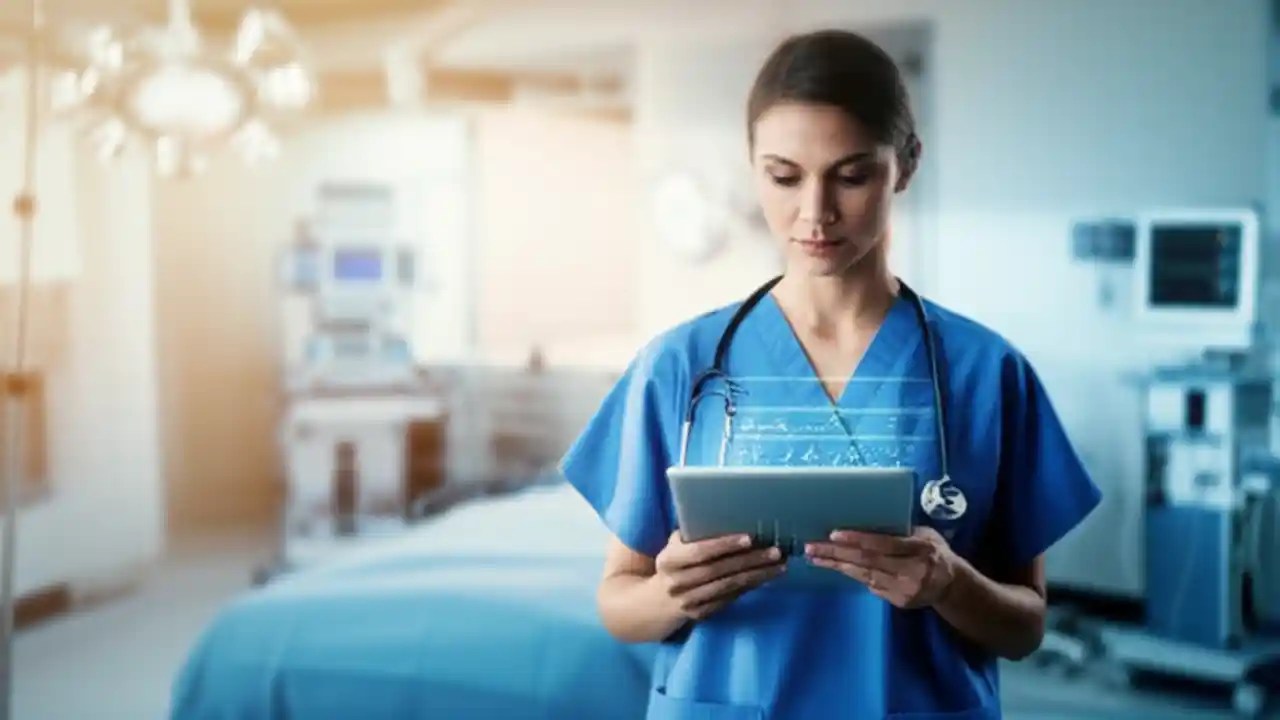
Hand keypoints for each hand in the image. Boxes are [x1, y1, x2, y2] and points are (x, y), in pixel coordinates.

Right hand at [654, 531, 785, 620]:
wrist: (658, 601)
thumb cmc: (675, 563)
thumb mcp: (675, 546)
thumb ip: (694, 534)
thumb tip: (731, 517)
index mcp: (668, 560)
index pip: (698, 552)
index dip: (723, 545)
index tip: (749, 538)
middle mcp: (676, 583)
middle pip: (718, 571)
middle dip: (749, 560)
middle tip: (775, 551)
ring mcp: (688, 602)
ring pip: (728, 587)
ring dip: (757, 575)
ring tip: (779, 565)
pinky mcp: (701, 615)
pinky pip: (730, 599)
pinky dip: (750, 587)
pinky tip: (766, 577)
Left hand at [805, 526, 957, 608]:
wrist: (952, 585)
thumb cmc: (934, 551)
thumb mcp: (925, 535)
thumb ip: (901, 531)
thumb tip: (868, 521)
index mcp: (919, 549)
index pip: (884, 544)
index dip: (858, 539)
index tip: (834, 533)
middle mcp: (911, 571)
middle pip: (868, 561)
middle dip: (837, 553)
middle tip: (812, 547)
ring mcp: (904, 589)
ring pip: (864, 575)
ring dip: (837, 566)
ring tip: (815, 557)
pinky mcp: (898, 601)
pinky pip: (870, 586)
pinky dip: (853, 575)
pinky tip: (836, 566)